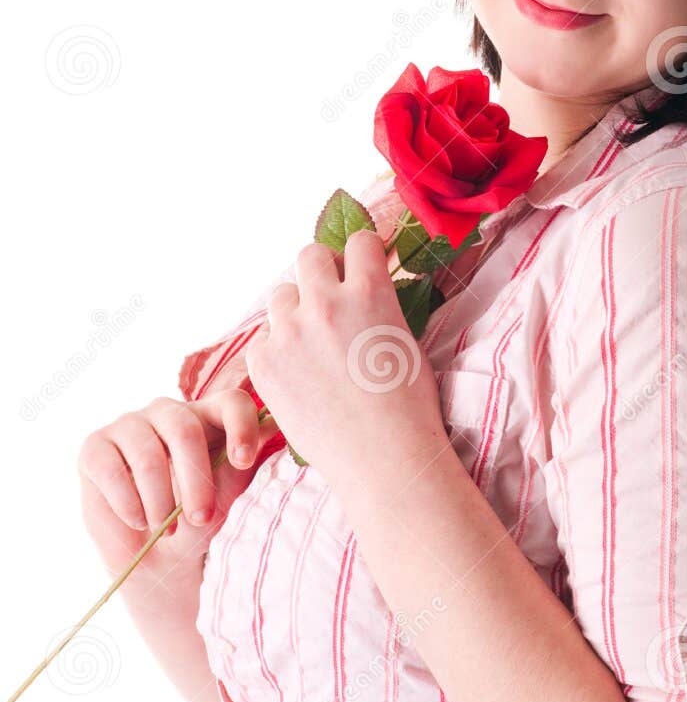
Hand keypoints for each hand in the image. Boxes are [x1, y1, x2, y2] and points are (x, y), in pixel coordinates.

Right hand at [78, 390, 280, 582]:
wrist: (160, 562)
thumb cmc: (200, 524)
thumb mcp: (227, 496)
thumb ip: (242, 463)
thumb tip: (274, 424)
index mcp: (210, 418)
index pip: (230, 402)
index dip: (240, 425)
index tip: (244, 460)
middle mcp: (169, 413)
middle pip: (185, 428)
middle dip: (196, 479)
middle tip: (202, 518)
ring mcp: (129, 426)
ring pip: (148, 452)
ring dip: (160, 499)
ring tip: (168, 528)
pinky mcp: (95, 448)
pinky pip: (111, 469)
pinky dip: (128, 503)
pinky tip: (139, 522)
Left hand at [244, 231, 450, 494]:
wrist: (383, 459)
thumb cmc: (408, 407)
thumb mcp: (406, 340)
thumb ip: (379, 306)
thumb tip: (367, 290)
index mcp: (369, 292)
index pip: (359, 242)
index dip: (362, 256)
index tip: (362, 271)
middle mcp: (325, 303)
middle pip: (309, 256)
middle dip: (321, 273)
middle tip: (331, 301)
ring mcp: (289, 334)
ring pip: (281, 296)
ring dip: (295, 311)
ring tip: (313, 345)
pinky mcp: (264, 365)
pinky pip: (263, 339)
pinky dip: (277, 350)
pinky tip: (298, 375)